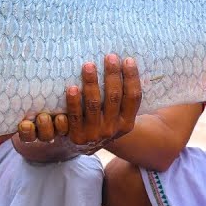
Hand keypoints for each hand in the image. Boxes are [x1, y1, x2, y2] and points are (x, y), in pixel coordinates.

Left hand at [16, 54, 140, 148]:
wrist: (85, 148)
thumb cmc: (102, 121)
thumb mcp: (117, 115)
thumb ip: (121, 97)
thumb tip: (128, 63)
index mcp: (127, 122)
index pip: (133, 97)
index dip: (132, 78)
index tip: (128, 59)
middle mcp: (113, 128)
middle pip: (114, 97)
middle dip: (112, 75)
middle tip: (109, 56)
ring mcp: (95, 133)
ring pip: (94, 105)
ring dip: (91, 84)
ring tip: (88, 66)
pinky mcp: (77, 137)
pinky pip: (75, 116)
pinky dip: (73, 102)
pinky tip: (72, 87)